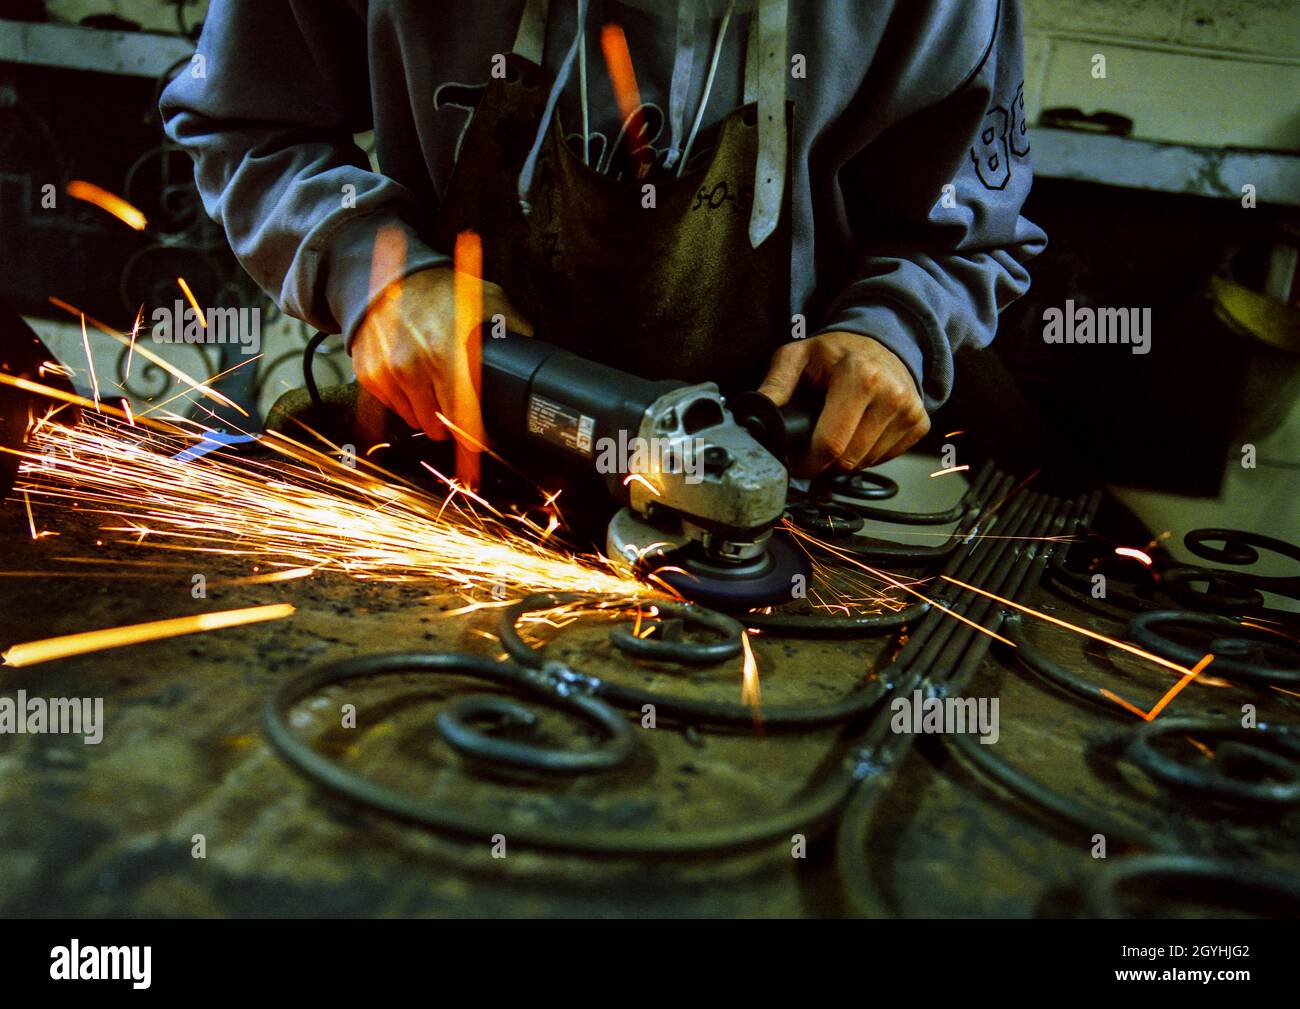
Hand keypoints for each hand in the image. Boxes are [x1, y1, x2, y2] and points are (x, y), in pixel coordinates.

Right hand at [351, 265, 532, 444]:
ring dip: (428, 413)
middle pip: (438, 428)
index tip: (482, 440)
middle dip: (452, 426)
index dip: (475, 436)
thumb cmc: (441, 290)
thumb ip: (513, 326)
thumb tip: (535, 350)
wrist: (390, 277)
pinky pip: (393, 407)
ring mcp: (387, 373)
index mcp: (446, 354)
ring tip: (436, 389)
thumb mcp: (487, 299)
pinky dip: (405, 401)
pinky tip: (414, 379)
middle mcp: (413, 367)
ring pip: (415, 421)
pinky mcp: (369, 375)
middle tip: (460, 411)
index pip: (463, 418)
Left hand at [757, 331, 929, 475]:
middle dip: (824, 461)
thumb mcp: (798, 356)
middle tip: (813, 444)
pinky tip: (859, 430)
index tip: (796, 460)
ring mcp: (909, 411)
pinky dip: (867, 453)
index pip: (830, 444)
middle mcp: (891, 395)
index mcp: (860, 377)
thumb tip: (756, 416)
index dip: (807, 462)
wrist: (884, 340)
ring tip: (838, 430)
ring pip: (865, 463)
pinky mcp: (919, 423)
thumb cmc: (837, 351)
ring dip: (845, 457)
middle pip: (847, 460)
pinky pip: (884, 459)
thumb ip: (775, 385)